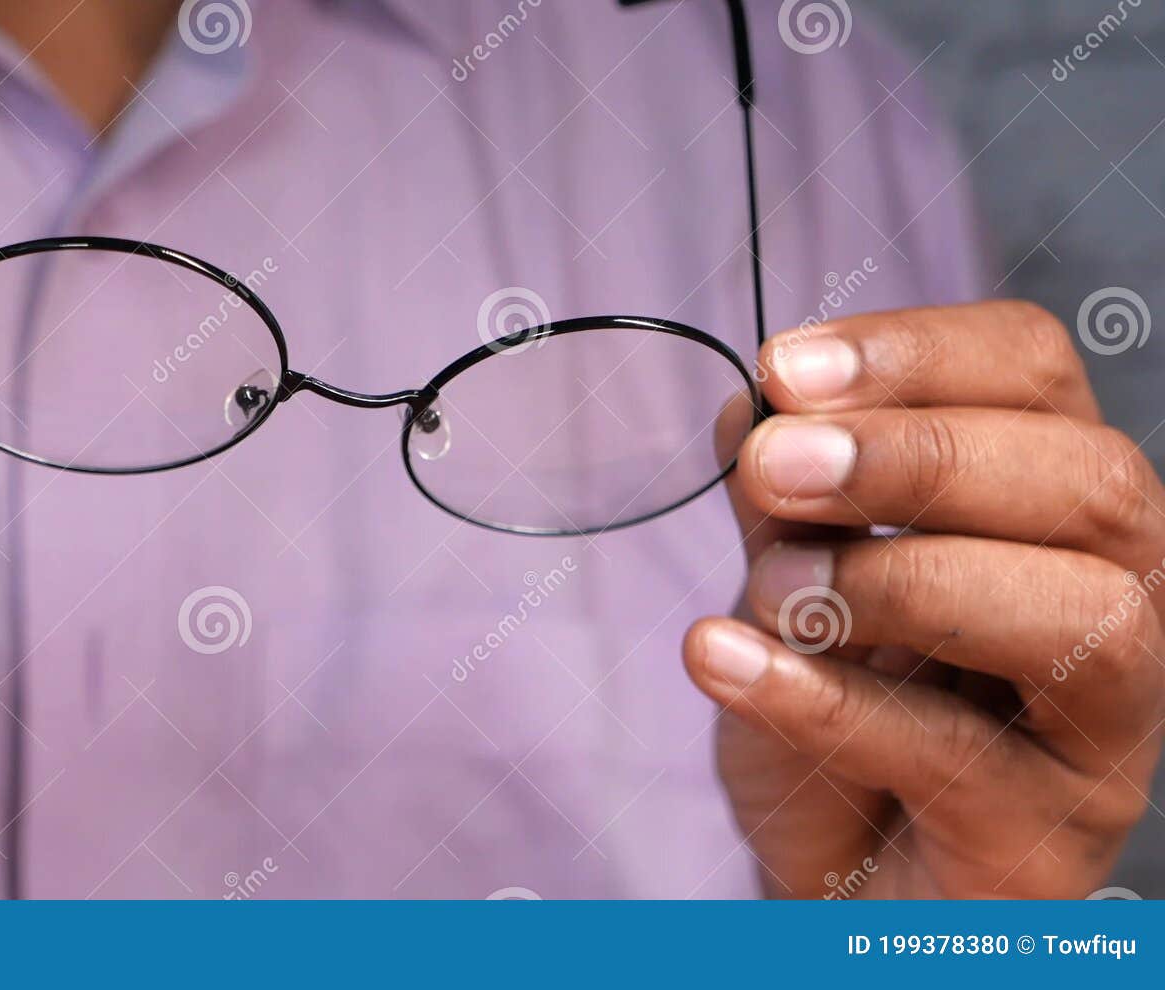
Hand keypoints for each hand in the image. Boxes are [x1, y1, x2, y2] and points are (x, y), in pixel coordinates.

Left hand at [683, 300, 1164, 898]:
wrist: (838, 879)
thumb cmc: (834, 713)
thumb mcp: (790, 583)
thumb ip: (784, 499)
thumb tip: (757, 405)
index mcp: (1049, 501)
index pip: (1036, 374)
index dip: (918, 350)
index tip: (784, 367)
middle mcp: (1116, 595)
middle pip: (1090, 481)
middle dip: (917, 457)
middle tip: (772, 467)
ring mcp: (1101, 724)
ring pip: (1078, 615)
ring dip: (899, 582)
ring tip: (770, 593)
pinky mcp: (1046, 833)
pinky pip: (961, 756)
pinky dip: (827, 700)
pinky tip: (724, 659)